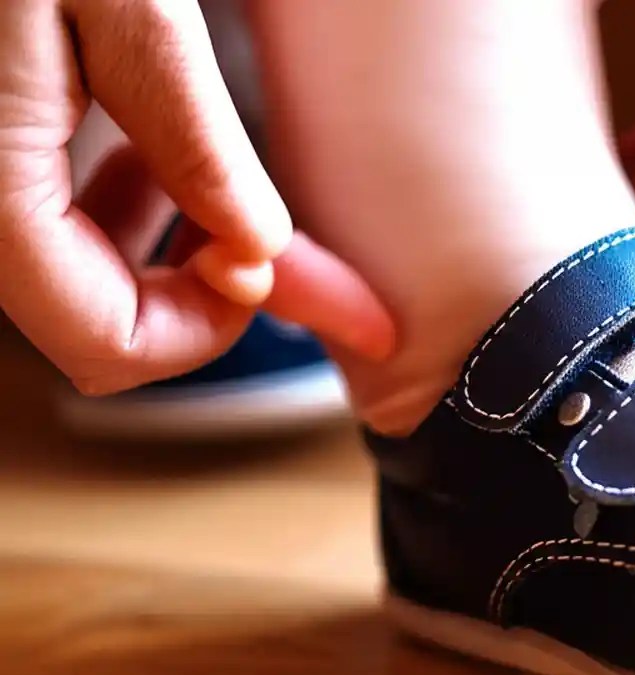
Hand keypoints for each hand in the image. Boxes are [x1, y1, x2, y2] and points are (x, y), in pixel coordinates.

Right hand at [0, 0, 393, 394]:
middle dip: (183, 285)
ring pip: (63, 275)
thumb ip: (194, 143)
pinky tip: (137, 146)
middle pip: (87, 319)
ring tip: (192, 169)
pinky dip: (103, 204)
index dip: (206, 328)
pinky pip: (34, 219)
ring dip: (147, 246)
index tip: (265, 264)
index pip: (108, 346)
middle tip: (242, 218)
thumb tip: (258, 252)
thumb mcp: (124, 5)